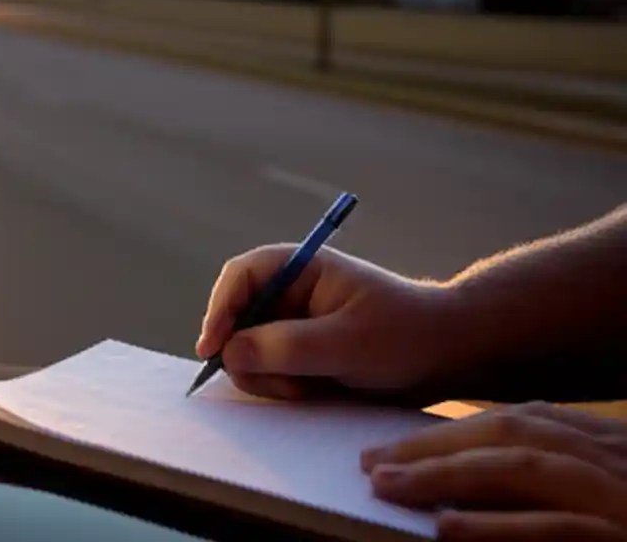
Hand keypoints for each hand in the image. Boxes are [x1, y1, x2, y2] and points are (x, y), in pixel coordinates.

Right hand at [196, 245, 456, 399]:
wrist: (448, 358)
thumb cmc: (406, 335)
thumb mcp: (348, 342)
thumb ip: (288, 347)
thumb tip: (229, 353)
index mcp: (299, 268)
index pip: (240, 278)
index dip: (219, 310)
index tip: (213, 348)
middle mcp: (288, 293)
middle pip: (235, 318)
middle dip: (246, 354)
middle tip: (279, 384)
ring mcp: (291, 324)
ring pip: (245, 350)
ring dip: (264, 376)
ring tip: (303, 390)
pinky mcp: (298, 354)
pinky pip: (265, 370)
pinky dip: (276, 386)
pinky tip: (308, 393)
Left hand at [362, 402, 626, 540]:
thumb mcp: (601, 485)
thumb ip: (544, 476)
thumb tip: (457, 493)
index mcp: (600, 441)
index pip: (514, 422)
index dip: (448, 432)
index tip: (391, 447)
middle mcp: (605, 455)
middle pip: (507, 435)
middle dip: (433, 445)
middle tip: (370, 462)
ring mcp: (615, 495)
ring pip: (521, 469)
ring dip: (448, 474)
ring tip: (389, 485)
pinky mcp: (622, 536)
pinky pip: (556, 528)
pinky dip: (499, 526)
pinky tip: (448, 528)